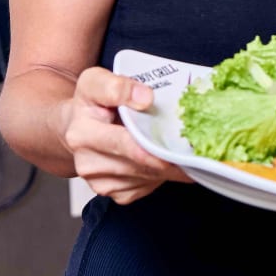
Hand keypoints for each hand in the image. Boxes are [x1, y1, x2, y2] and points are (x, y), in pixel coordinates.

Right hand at [62, 67, 189, 204]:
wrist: (77, 128)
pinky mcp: (116, 194)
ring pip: (149, 178)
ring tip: (187, 152)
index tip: (181, 144)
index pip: (124, 143)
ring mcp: (101, 183)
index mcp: (82, 134)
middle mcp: (88, 164)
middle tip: (199, 150)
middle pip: (141, 164)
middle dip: (170, 157)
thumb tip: (145, 98)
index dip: (153, 146)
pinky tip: (165, 160)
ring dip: (170, 167)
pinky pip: (148, 187)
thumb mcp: (96, 82)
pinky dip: (162, 175)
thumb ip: (117, 86)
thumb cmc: (91, 105)